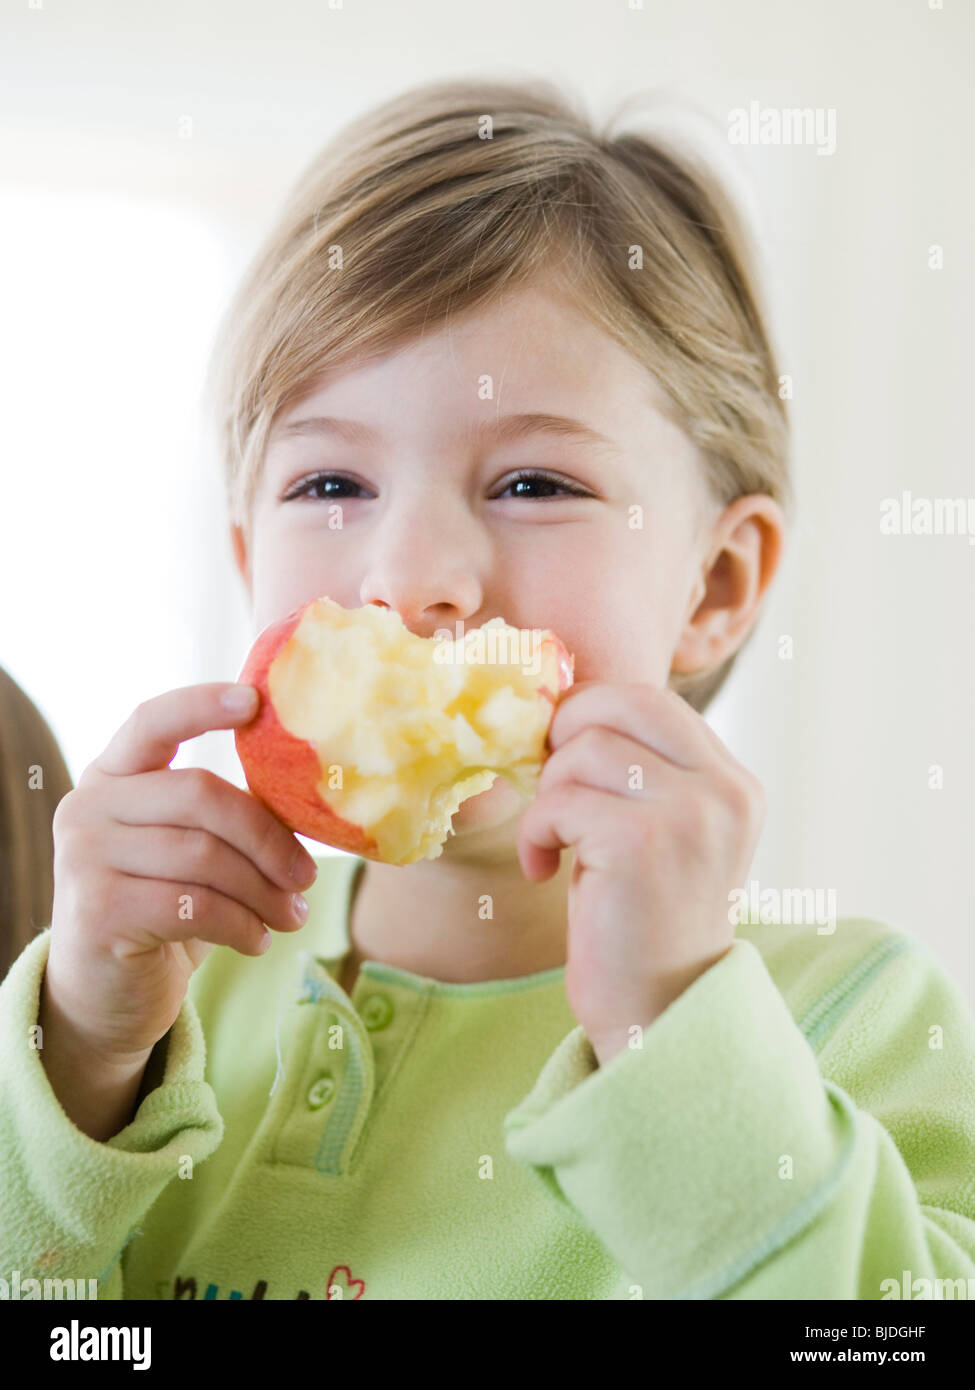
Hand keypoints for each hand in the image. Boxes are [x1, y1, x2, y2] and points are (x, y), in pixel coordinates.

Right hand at [45, 683, 318, 1064]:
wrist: (105, 994)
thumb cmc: (164, 908)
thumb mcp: (187, 850)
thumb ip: (223, 814)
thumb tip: (311, 788)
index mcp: (111, 775)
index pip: (152, 721)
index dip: (202, 704)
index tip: (256, 701)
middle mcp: (86, 807)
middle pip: (200, 795)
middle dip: (267, 838)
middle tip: (307, 877)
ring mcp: (84, 858)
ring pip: (204, 857)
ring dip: (264, 892)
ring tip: (292, 916)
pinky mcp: (97, 912)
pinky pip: (195, 906)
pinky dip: (242, 925)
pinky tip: (259, 940)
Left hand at [516, 681, 765, 1066]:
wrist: (656, 1015)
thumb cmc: (642, 921)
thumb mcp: (661, 830)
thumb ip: (639, 768)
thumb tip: (562, 702)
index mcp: (734, 782)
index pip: (649, 698)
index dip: (589, 714)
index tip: (564, 761)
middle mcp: (725, 791)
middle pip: (615, 703)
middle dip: (564, 741)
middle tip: (555, 796)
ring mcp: (690, 814)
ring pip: (581, 751)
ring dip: (548, 798)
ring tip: (557, 845)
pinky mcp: (643, 843)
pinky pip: (558, 801)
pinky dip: (535, 834)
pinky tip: (544, 871)